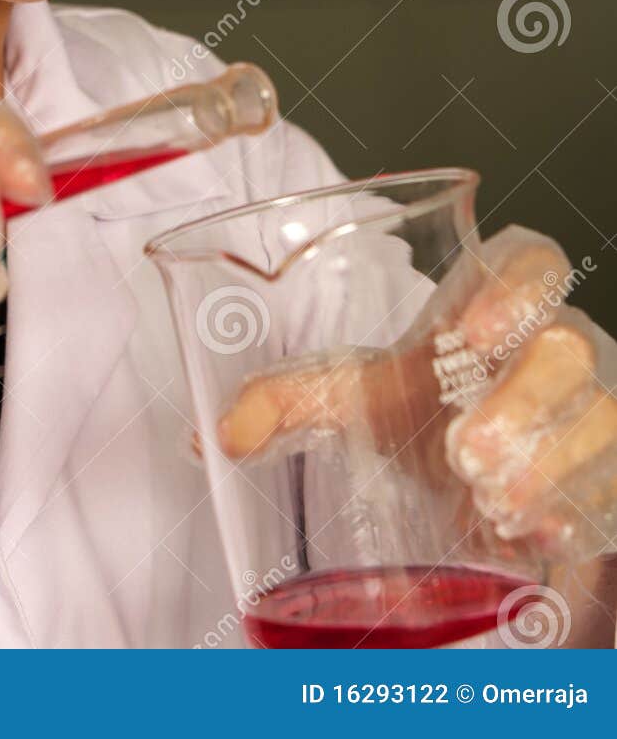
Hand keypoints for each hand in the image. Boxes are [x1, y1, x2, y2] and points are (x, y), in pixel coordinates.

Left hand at [218, 225, 616, 564]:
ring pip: (601, 420)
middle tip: (464, 453)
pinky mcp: (604, 475)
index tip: (472, 333)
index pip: (532, 262)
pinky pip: (612, 487)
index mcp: (494, 306)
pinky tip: (534, 534)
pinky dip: (577, 510)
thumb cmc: (424, 407)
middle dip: (524, 401)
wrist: (475, 471)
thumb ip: (287, 401)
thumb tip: (219, 433)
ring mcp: (588, 412)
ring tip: (491, 500)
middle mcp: (553, 350)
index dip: (515, 286)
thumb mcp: (356, 394)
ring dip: (548, 464)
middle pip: (569, 348)